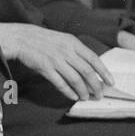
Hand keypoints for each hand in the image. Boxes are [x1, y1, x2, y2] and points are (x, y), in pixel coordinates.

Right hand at [0, 23, 114, 102]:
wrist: (23, 38)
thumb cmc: (46, 40)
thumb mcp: (64, 40)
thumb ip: (77, 52)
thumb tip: (91, 68)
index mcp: (73, 43)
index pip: (94, 59)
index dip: (104, 72)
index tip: (111, 82)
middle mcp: (66, 51)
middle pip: (86, 72)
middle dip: (96, 85)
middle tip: (100, 94)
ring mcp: (55, 60)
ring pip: (75, 80)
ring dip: (83, 91)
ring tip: (86, 98)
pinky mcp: (45, 69)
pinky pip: (60, 83)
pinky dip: (68, 92)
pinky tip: (73, 97)